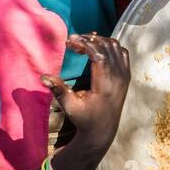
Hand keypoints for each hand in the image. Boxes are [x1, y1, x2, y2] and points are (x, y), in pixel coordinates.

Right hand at [43, 33, 130, 165]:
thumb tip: (43, 77)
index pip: (99, 54)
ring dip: (98, 41)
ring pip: (114, 47)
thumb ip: (58, 90)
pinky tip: (95, 49)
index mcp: (105, 85)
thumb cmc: (84, 118)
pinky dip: (109, 46)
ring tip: (81, 44)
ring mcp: (124, 75)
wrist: (103, 129)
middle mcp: (118, 78)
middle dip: (89, 39)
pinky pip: (120, 52)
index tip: (69, 41)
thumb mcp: (69, 106)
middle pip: (106, 47)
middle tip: (72, 41)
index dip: (84, 43)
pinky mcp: (126, 75)